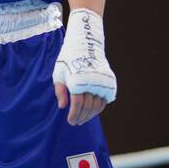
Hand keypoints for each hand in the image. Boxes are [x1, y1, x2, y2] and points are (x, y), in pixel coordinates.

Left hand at [53, 8, 115, 125]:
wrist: (86, 46)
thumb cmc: (68, 60)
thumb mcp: (58, 73)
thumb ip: (60, 91)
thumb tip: (62, 107)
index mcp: (77, 80)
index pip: (77, 104)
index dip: (73, 115)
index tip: (70, 121)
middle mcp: (92, 82)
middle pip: (88, 107)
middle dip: (81, 117)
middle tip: (75, 122)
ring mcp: (102, 82)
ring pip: (98, 105)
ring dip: (90, 114)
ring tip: (82, 118)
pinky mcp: (110, 82)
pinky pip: (105, 100)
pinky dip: (99, 107)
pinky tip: (91, 111)